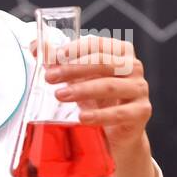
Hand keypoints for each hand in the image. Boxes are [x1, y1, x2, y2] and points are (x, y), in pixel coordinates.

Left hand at [31, 34, 156, 176]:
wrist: (117, 133)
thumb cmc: (98, 99)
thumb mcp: (79, 78)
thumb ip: (60, 61)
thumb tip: (35, 46)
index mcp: (121, 52)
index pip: (99, 44)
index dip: (77, 48)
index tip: (56, 56)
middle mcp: (134, 67)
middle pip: (103, 63)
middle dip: (74, 69)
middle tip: (50, 77)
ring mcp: (140, 89)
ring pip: (110, 86)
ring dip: (83, 90)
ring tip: (60, 96)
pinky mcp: (141, 112)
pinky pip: (120, 113)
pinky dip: (99, 116)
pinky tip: (83, 118)